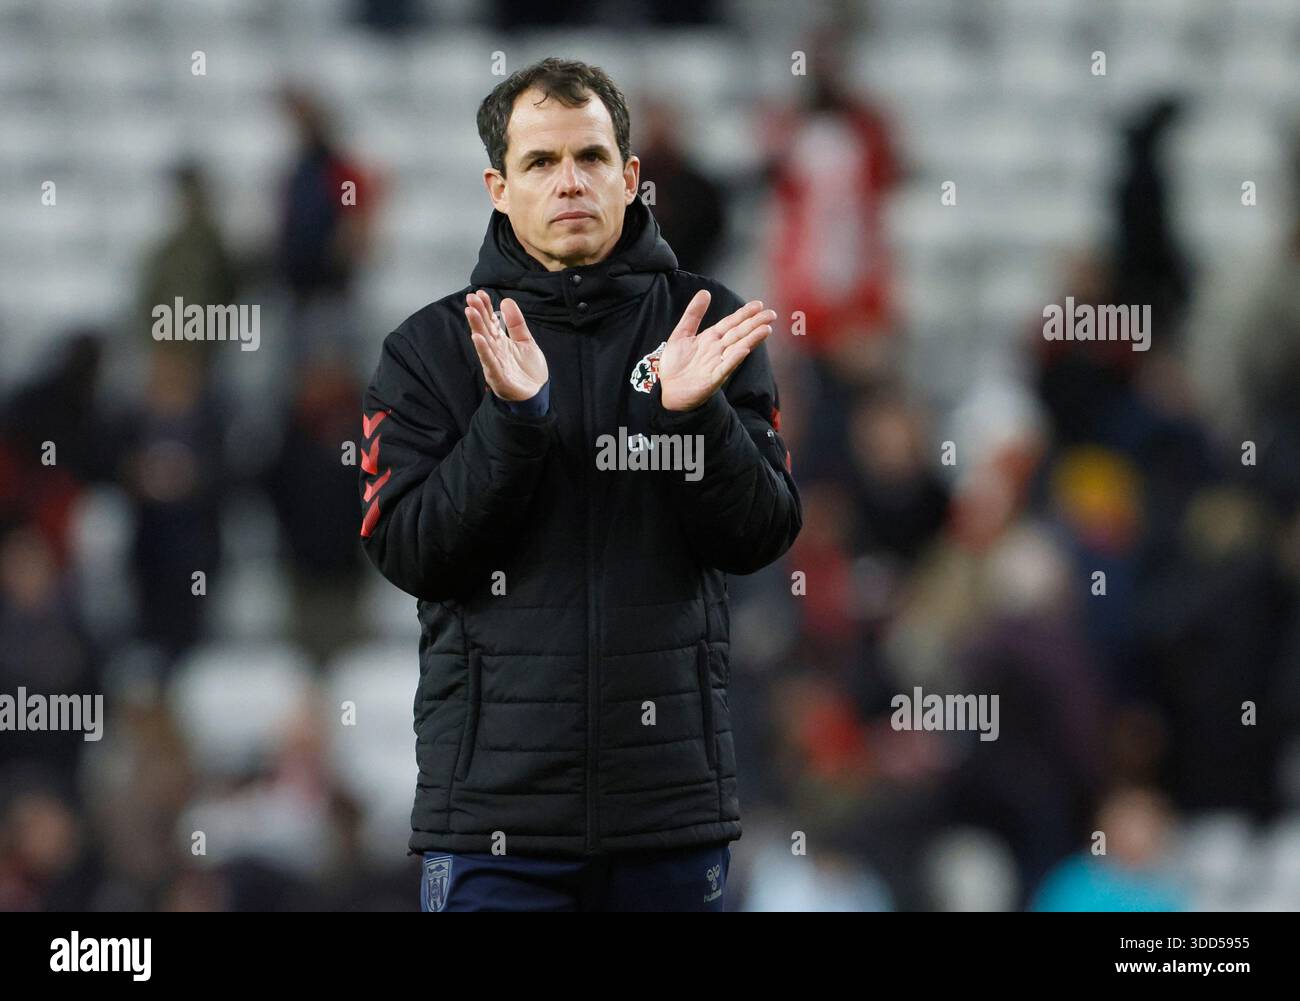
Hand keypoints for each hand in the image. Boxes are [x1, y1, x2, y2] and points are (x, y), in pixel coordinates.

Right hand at [465, 290, 548, 401]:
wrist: (537, 396)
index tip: (480, 293)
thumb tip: (506, 301)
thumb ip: (516, 323)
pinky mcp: (499, 378)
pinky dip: (484, 351)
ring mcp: (496, 364)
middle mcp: (496, 352)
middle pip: (485, 329)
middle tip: (471, 297)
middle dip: (478, 313)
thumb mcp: (526, 341)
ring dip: (477, 327)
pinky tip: (478, 339)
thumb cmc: (529, 371)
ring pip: (484, 344)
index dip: (485, 308)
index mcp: (501, 343)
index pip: (491, 322)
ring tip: (470, 312)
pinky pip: (490, 363)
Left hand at [657, 290, 774, 411]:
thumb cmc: (675, 364)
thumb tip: (705, 292)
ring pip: (737, 349)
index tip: (758, 304)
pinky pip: (725, 368)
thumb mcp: (681, 334)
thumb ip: (693, 314)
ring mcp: (716, 365)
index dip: (744, 314)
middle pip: (739, 334)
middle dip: (755, 324)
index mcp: (711, 339)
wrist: (666, 390)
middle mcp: (717, 350)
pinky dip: (734, 359)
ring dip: (751, 339)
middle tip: (771, 314)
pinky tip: (743, 349)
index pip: (731, 323)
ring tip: (765, 330)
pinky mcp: (712, 380)